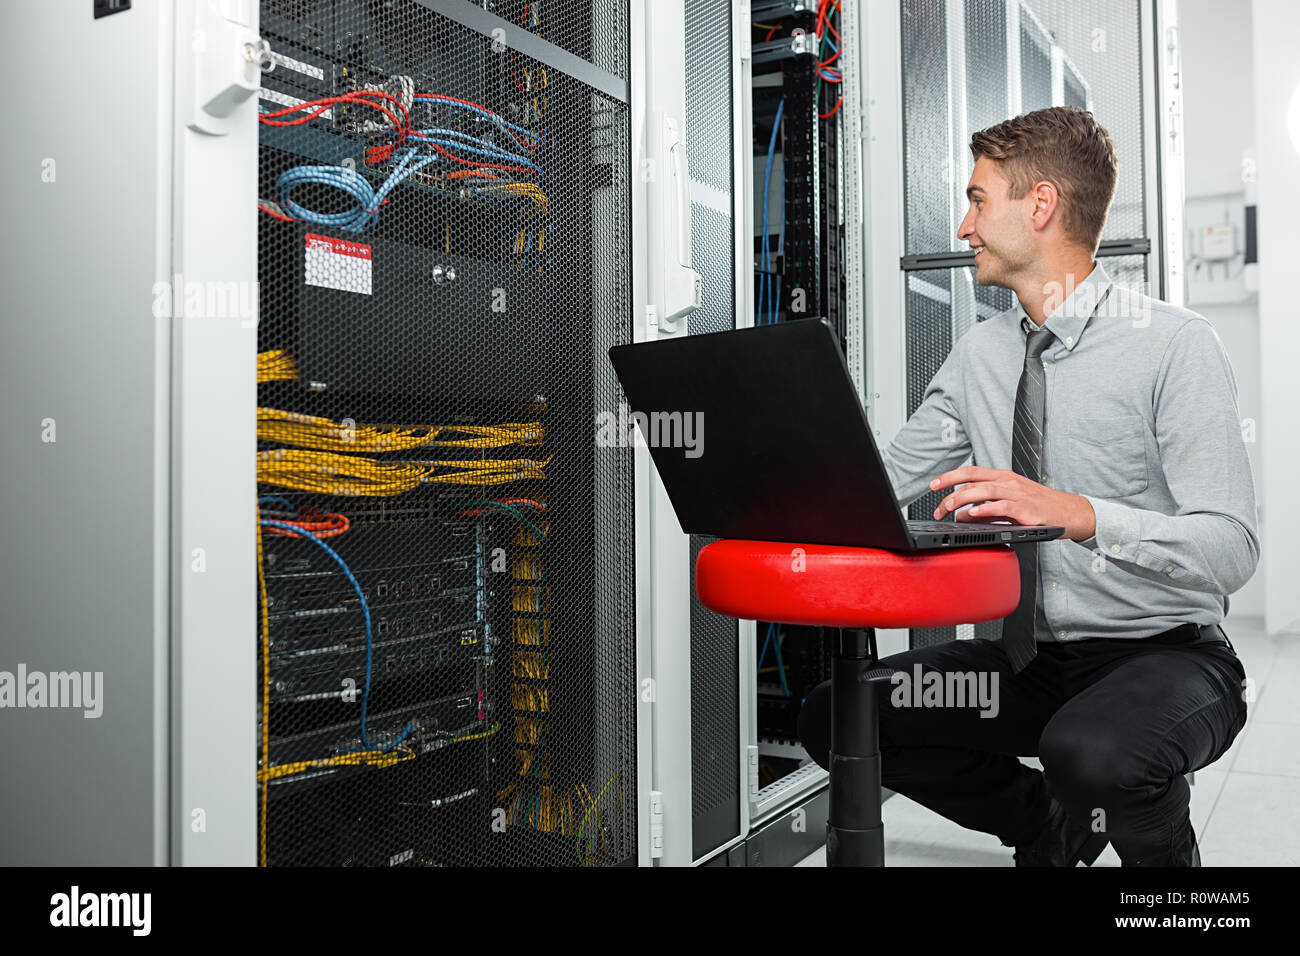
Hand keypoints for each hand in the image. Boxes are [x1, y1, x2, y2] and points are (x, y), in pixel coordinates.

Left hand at [929, 466, 1096, 541]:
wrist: (1071, 513)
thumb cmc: (1041, 507)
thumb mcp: (1009, 505)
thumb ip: (985, 509)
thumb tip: (962, 515)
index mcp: (1003, 478)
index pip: (971, 472)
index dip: (950, 477)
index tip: (933, 485)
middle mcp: (1009, 482)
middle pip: (972, 480)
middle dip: (950, 493)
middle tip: (937, 507)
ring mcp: (1018, 493)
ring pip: (984, 490)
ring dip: (962, 499)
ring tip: (948, 509)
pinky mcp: (1027, 509)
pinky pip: (1002, 507)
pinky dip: (985, 510)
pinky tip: (973, 514)